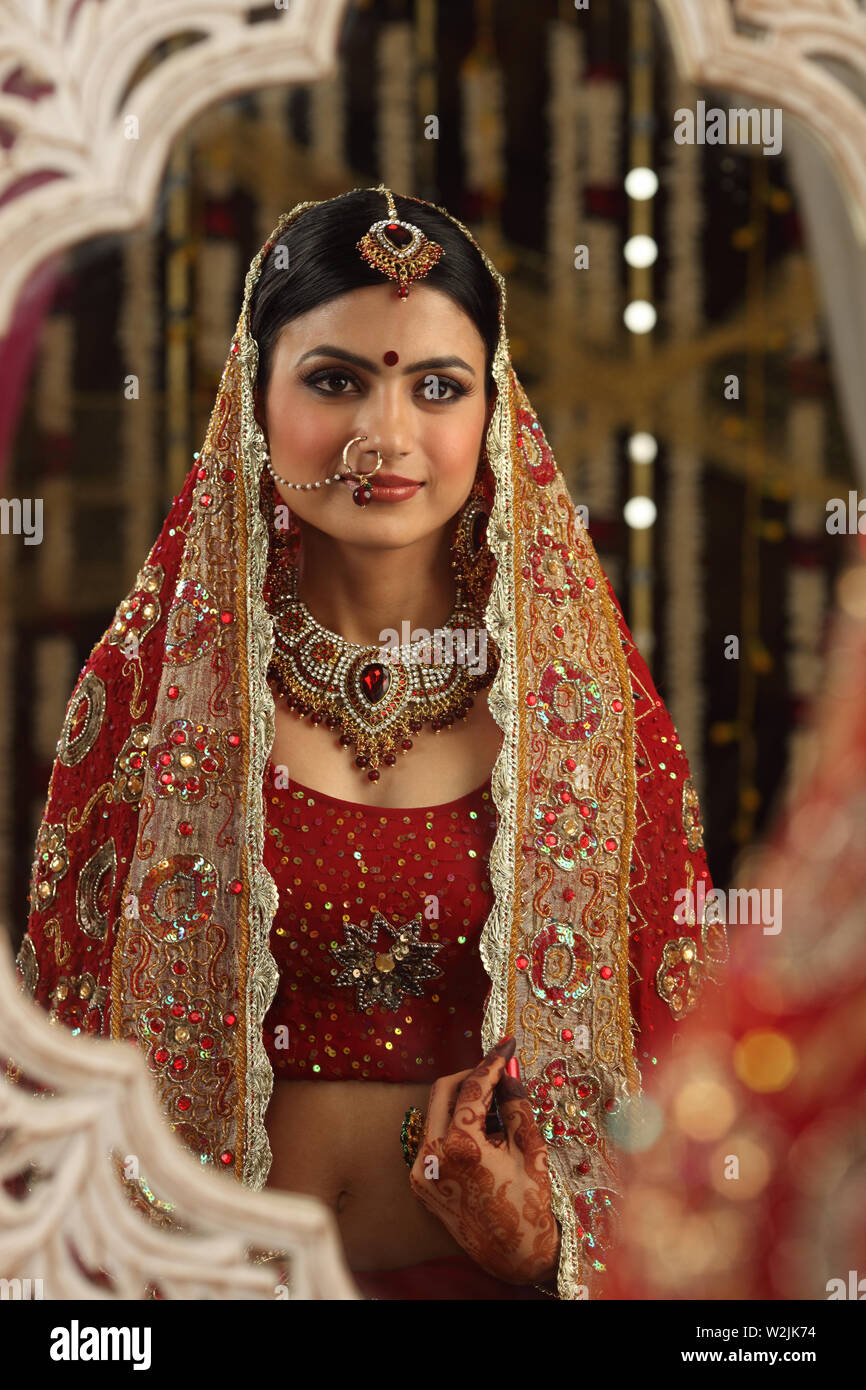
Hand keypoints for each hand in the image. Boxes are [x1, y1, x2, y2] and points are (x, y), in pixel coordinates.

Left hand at [409, 1037, 559, 1284]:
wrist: (512, 1255)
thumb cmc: (528, 1205)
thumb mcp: (531, 1150)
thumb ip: (516, 1106)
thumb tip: (508, 1074)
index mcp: (461, 1149)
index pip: (472, 1088)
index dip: (491, 1063)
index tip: (505, 1046)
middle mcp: (432, 1156)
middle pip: (444, 1091)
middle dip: (471, 1076)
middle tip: (497, 1070)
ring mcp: (421, 1170)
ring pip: (436, 1112)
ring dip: (463, 1100)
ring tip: (495, 1107)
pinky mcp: (419, 1180)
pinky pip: (434, 1136)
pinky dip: (455, 1125)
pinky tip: (482, 1131)